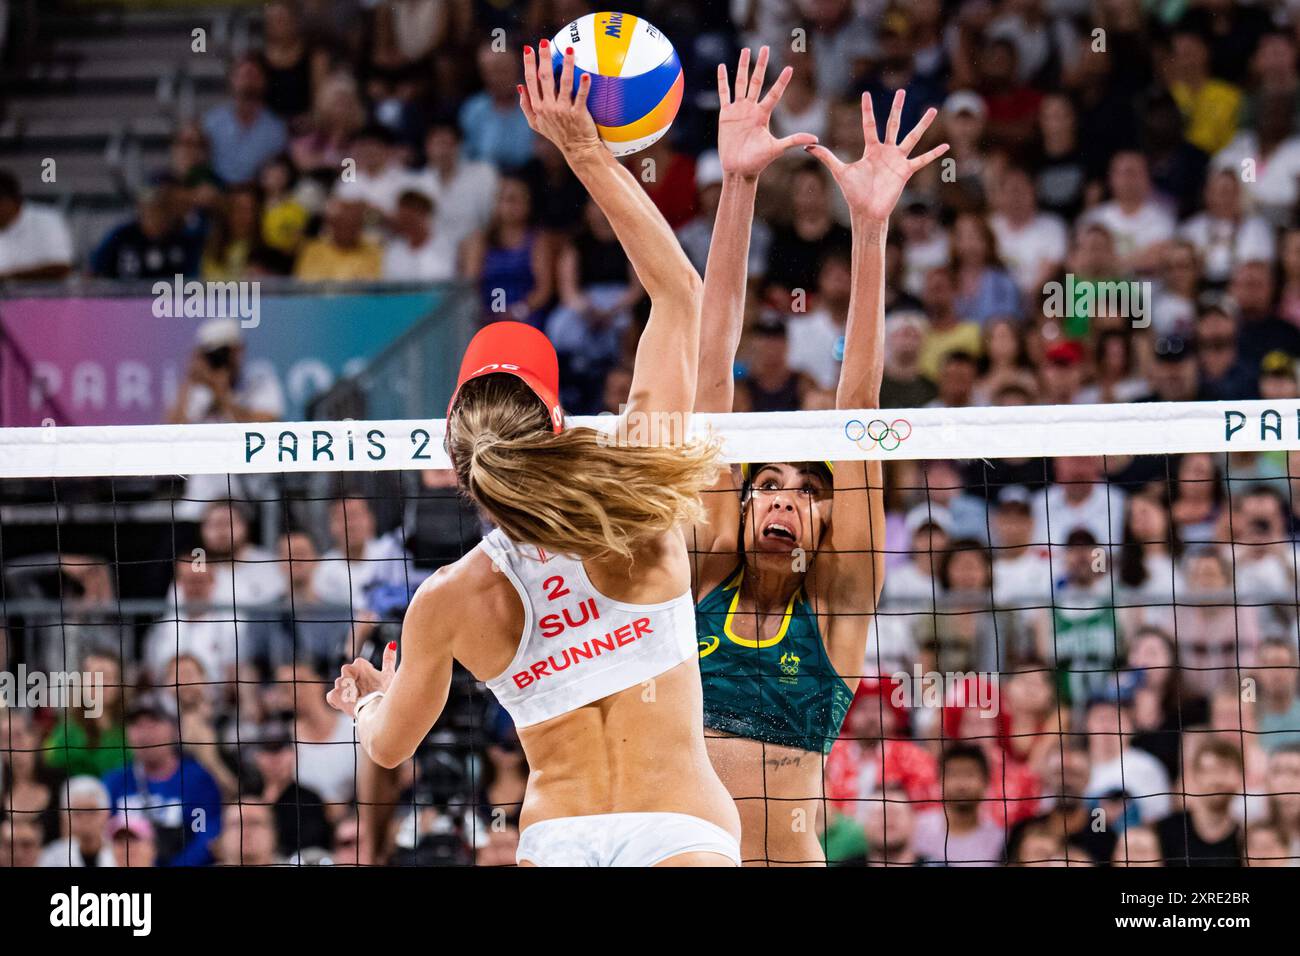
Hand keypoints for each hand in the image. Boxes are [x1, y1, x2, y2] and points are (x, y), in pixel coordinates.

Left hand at [326, 641, 396, 717]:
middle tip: (364, 693)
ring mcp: (339, 682)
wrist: (377, 710)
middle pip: (348, 674)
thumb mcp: (389, 674)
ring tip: (358, 699)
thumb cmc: (385, 692)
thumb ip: (389, 658)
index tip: (371, 684)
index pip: (358, 665)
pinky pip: (332, 696)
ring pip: (340, 685)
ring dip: (347, 692)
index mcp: (359, 663)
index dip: (365, 676)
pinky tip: (348, 704)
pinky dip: (337, 701)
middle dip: (354, 682)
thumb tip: (391, 644)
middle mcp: (347, 669)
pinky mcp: (334, 695)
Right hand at [519, 41, 600, 159]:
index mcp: (537, 107)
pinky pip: (581, 97)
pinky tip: (585, 75)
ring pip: (564, 83)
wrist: (577, 150)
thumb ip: (526, 106)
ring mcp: (563, 110)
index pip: (531, 81)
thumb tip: (519, 86)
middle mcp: (548, 107)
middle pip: (545, 77)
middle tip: (544, 42)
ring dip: (566, 65)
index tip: (528, 48)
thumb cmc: (557, 135)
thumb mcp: (536, 124)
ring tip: (569, 50)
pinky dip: (583, 86)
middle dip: (544, 58)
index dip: (529, 64)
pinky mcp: (578, 114)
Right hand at [716, 46, 815, 178]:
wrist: (739, 169)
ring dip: (743, 66)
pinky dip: (722, 81)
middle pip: (756, 81)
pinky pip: (724, 94)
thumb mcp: (777, 149)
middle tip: (765, 47)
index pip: (774, 93)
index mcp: (763, 115)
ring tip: (746, 50)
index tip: (790, 68)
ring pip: (740, 83)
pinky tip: (722, 67)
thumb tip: (815, 138)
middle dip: (761, 65)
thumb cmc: (758, 162)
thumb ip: (794, 140)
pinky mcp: (725, 115)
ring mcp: (738, 110)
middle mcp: (751, 109)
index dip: (781, 81)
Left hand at [806, 90, 947, 224]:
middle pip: (893, 124)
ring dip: (923, 124)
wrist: (866, 211)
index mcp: (871, 149)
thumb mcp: (839, 171)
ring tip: (933, 110)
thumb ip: (827, 157)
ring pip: (912, 137)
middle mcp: (886, 151)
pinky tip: (946, 146)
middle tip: (901, 91)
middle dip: (897, 108)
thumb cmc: (853, 193)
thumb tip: (807, 146)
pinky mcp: (906, 171)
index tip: (866, 93)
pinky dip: (933, 154)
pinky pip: (922, 160)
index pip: (870, 124)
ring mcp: (898, 160)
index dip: (868, 109)